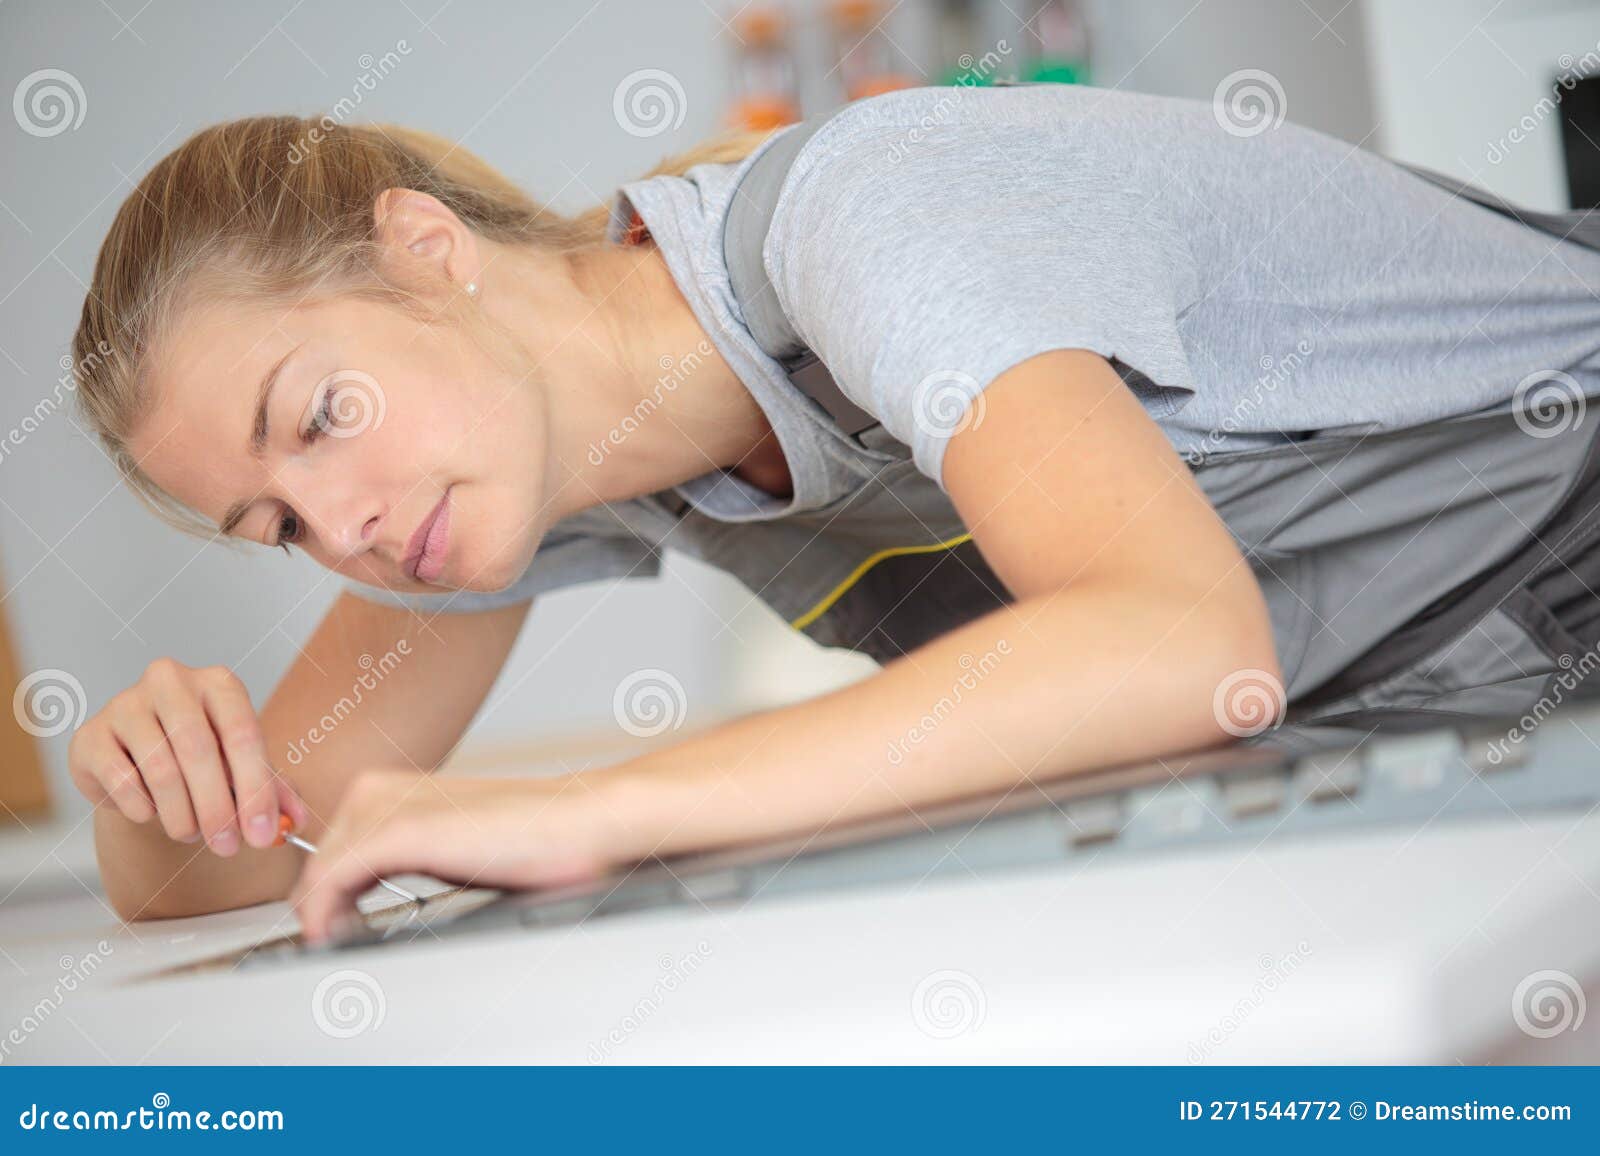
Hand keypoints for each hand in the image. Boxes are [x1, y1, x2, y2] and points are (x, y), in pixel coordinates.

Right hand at [67, 658, 306, 855]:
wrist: (137, 760)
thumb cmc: (201, 759)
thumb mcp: (241, 769)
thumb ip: (272, 793)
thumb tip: (294, 823)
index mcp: (218, 683)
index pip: (243, 734)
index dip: (256, 789)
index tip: (264, 834)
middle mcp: (171, 682)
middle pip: (199, 751)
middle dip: (218, 809)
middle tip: (228, 847)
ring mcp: (126, 704)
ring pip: (161, 771)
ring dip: (181, 816)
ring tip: (191, 833)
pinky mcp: (91, 735)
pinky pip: (122, 782)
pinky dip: (143, 809)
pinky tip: (152, 813)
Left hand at [288, 769, 635, 941]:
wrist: (583, 820)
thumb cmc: (539, 840)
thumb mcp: (458, 849)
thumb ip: (419, 859)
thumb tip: (382, 898)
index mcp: (400, 790)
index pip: (333, 842)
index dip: (324, 887)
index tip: (333, 923)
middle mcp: (387, 789)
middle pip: (320, 853)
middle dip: (320, 898)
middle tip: (334, 937)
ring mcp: (392, 807)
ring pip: (321, 864)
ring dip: (319, 908)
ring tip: (336, 939)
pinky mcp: (402, 831)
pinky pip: (334, 875)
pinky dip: (323, 910)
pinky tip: (332, 934)